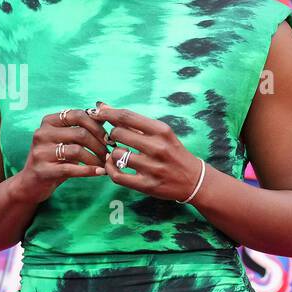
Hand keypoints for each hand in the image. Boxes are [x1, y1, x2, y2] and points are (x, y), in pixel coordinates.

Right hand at [15, 108, 108, 203]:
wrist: (31, 183)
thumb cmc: (56, 158)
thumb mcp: (67, 139)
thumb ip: (84, 125)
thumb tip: (105, 109)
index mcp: (49, 121)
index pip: (79, 115)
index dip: (98, 127)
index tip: (109, 139)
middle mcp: (42, 133)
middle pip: (80, 133)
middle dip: (100, 145)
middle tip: (109, 154)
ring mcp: (40, 152)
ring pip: (77, 151)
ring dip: (96, 159)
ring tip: (105, 164)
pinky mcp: (42, 170)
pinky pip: (71, 169)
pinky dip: (90, 171)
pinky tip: (100, 172)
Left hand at [92, 102, 207, 204]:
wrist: (194, 180)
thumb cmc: (173, 152)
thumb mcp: (160, 133)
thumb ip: (133, 121)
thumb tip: (102, 106)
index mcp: (161, 131)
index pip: (126, 116)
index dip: (107, 113)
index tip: (97, 113)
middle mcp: (158, 148)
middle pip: (118, 133)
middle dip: (111, 135)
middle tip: (115, 139)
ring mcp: (153, 168)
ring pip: (116, 154)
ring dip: (112, 153)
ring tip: (118, 154)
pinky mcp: (147, 185)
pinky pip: (117, 176)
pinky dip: (110, 169)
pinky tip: (112, 165)